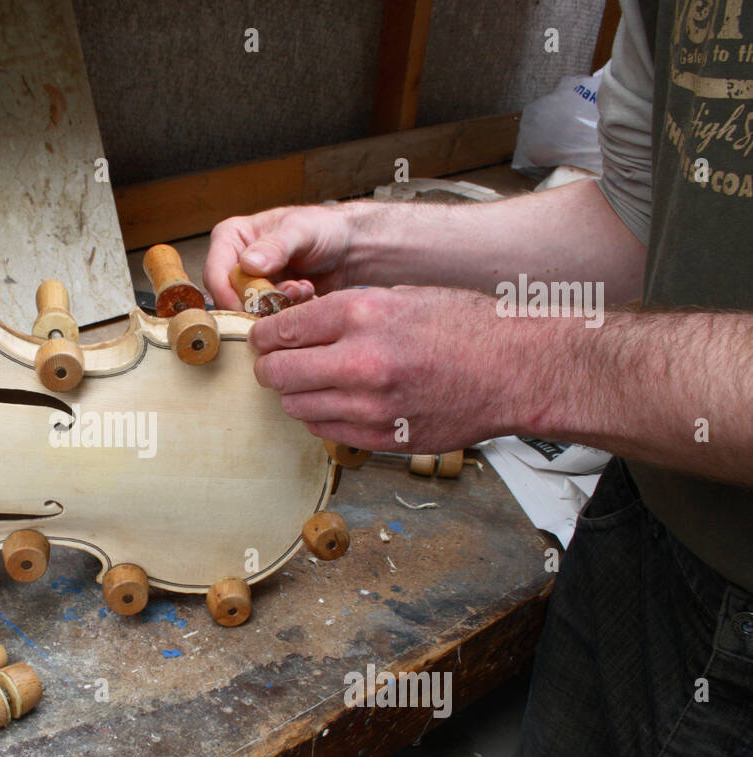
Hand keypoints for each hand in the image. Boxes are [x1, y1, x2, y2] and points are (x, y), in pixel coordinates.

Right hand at [203, 205, 353, 310]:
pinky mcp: (266, 301)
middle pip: (229, 297)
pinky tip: (305, 293)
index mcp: (231, 238)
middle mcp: (234, 262)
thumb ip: (276, 247)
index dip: (228, 295)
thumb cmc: (323, 228)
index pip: (215, 274)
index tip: (251, 307)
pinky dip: (286, 311)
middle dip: (259, 302)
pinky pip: (266, 317)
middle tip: (290, 292)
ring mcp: (250, 284)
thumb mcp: (300, 231)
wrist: (347, 247)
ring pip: (248, 310)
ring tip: (302, 288)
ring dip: (276, 307)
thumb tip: (249, 264)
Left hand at [250, 285, 524, 451]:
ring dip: (296, 395)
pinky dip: (322, 417)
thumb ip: (344, 313)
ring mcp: (371, 406)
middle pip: (277, 374)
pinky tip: (340, 401)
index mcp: (362, 314)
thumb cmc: (465, 327)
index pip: (281, 330)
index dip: (264, 335)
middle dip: (270, 367)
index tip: (263, 338)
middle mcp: (361, 362)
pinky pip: (325, 431)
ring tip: (315, 382)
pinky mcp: (383, 438)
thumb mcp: (399, 297)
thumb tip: (295, 326)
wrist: (516, 369)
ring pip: (296, 408)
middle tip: (277, 363)